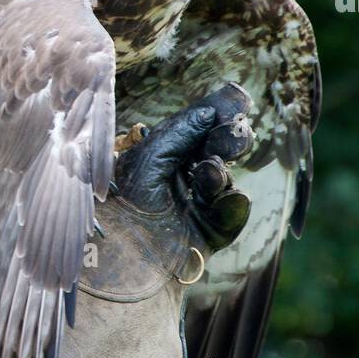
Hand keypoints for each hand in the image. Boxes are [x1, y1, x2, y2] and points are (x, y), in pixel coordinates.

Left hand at [111, 83, 253, 259]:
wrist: (121, 258)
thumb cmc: (124, 203)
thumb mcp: (148, 158)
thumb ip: (181, 132)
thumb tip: (211, 109)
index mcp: (162, 155)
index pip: (196, 129)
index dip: (217, 114)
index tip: (238, 99)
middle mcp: (180, 177)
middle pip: (218, 150)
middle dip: (229, 138)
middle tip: (237, 130)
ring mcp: (196, 204)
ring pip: (227, 179)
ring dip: (223, 172)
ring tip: (212, 169)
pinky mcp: (210, 232)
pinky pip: (232, 213)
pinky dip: (233, 204)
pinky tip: (231, 197)